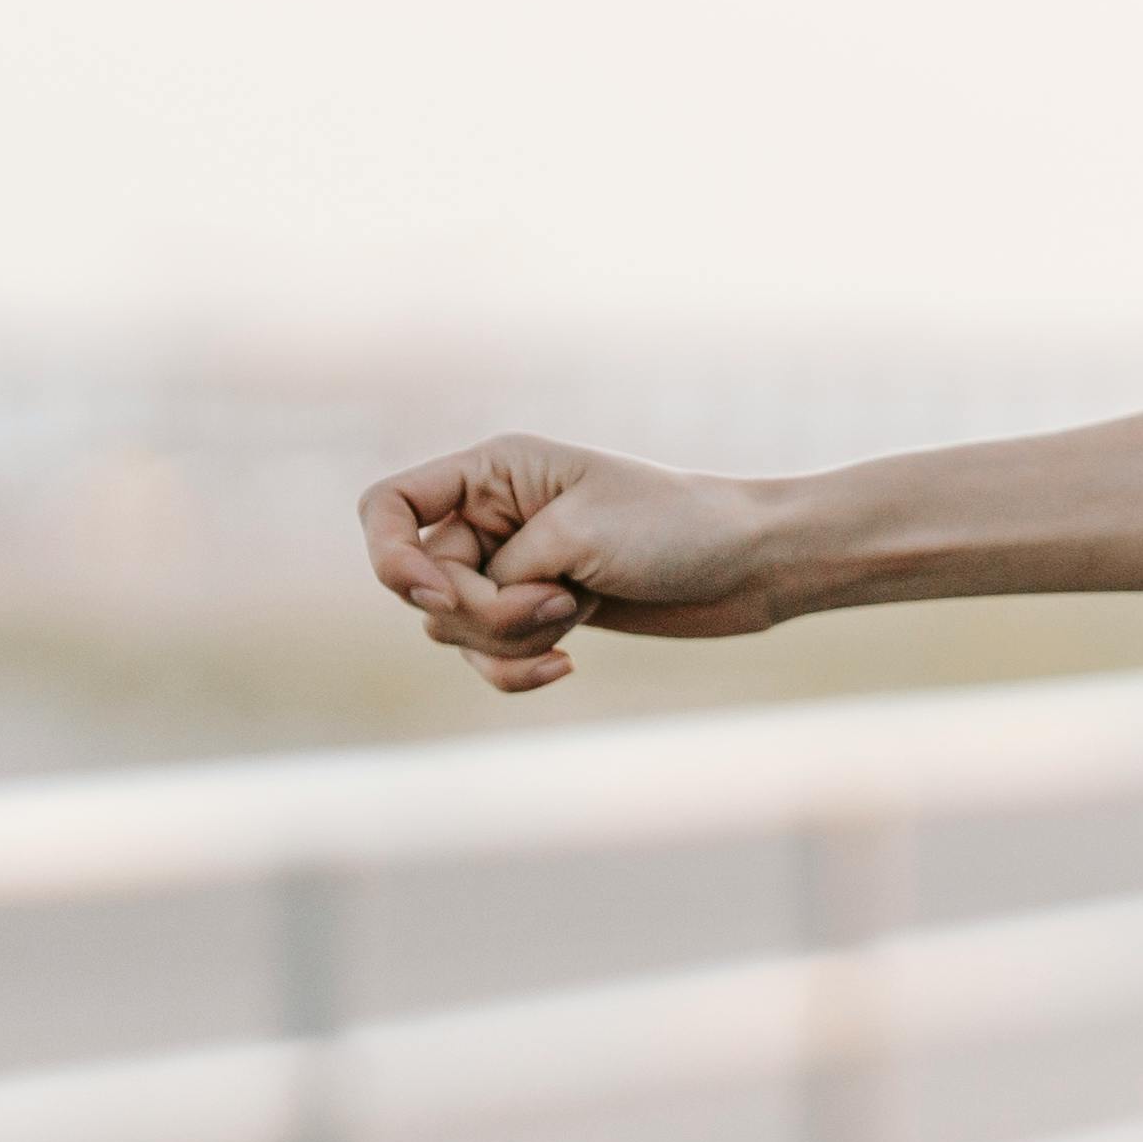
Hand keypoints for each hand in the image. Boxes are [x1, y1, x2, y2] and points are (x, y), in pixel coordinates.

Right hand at [358, 436, 788, 694]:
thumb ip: (495, 572)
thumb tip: (446, 611)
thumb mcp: (576, 536)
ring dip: (510, 638)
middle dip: (483, 609)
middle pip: (421, 585)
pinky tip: (569, 667)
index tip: (436, 590)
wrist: (756, 563)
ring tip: (578, 613)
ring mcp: (515, 569)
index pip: (387, 506)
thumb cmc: (677, 528)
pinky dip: (516, 669)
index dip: (389, 556)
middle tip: (559, 600)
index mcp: (492, 473)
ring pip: (453, 629)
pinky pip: (490, 658)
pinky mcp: (541, 614)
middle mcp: (492, 517)